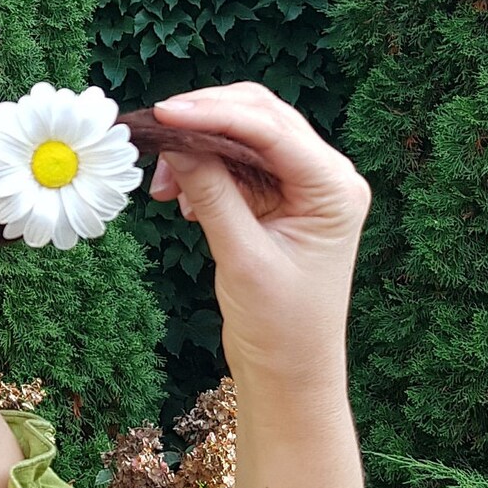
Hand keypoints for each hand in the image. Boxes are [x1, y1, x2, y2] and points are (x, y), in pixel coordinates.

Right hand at [147, 82, 370, 389]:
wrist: (289, 373)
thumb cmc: (280, 326)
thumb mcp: (242, 256)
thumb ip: (211, 193)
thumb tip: (175, 141)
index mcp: (334, 188)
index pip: (271, 131)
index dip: (214, 114)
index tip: (163, 114)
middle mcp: (325, 176)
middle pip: (260, 118)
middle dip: (204, 120)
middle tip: (153, 134)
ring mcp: (302, 186)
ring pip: (243, 136)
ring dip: (198, 147)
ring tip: (162, 185)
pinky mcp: (278, 199)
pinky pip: (235, 164)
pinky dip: (203, 170)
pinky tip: (181, 200)